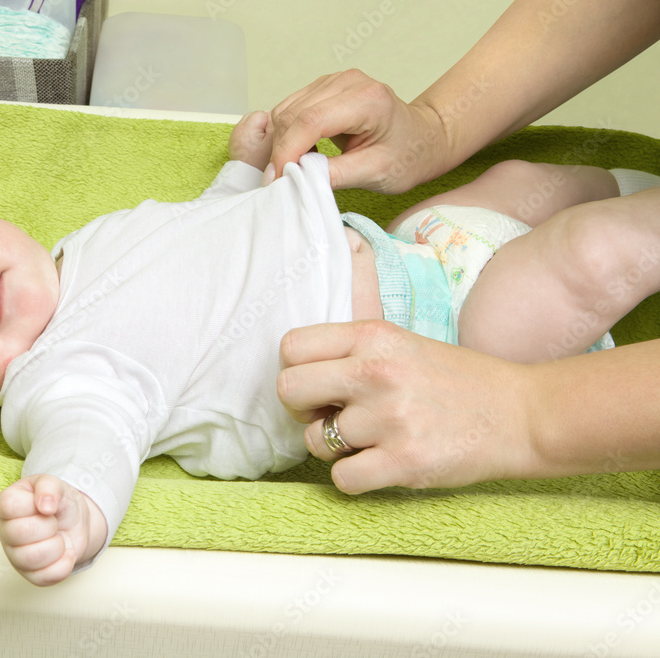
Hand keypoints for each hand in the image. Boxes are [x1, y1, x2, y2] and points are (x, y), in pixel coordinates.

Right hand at [0, 474, 106, 585]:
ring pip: (31, 558)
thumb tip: (45, 505)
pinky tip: (66, 552)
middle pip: (20, 533)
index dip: (34, 506)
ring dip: (57, 546)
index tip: (46, 505)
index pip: (9, 506)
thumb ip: (49, 486)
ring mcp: (15, 555)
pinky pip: (43, 578)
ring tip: (59, 537)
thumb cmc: (59, 502)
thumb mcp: (56, 484)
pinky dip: (64, 564)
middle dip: (49, 526)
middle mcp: (6, 531)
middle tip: (54, 521)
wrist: (75, 523)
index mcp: (7, 504)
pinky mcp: (30, 574)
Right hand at [265, 70, 451, 193]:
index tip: (277, 178)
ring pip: (286, 110)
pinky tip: (302, 153)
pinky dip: (287, 134)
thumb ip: (334, 175)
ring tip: (295, 168)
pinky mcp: (324, 87)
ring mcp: (334, 81)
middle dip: (281, 150)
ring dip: (282, 142)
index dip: (287, 151)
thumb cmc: (407, 155)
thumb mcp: (375, 173)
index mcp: (366, 99)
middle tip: (282, 181)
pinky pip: (291, 109)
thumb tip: (295, 177)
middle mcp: (348, 81)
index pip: (310, 121)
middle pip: (293, 114)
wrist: (423, 138)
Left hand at [277, 320, 538, 493]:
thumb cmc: (458, 381)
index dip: (299, 371)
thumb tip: (301, 380)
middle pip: (289, 390)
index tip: (321, 386)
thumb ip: (353, 353)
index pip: (291, 347)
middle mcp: (377, 372)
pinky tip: (382, 465)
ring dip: (336, 448)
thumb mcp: (403, 344)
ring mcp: (390, 418)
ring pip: (314, 441)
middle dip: (304, 410)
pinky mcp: (404, 462)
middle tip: (333, 417)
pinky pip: (342, 478)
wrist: (525, 415)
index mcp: (374, 336)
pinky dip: (355, 478)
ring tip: (374, 440)